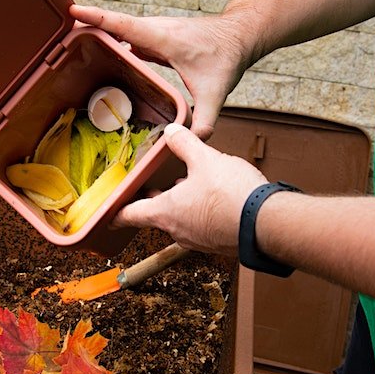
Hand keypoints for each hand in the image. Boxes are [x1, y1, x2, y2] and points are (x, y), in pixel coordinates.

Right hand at [70, 4, 252, 139]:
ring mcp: (154, 32)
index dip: (96, 17)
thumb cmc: (227, 55)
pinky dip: (114, 43)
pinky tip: (104, 58)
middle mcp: (154, 30)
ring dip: (99, 35)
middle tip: (61, 39)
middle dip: (88, 28)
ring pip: (120, 30)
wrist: (239, 36)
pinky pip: (128, 38)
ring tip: (73, 48)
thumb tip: (194, 140)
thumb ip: (205, 118)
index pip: (122, 24)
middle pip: (113, 26)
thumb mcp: (215, 91)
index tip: (72, 11)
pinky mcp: (156, 37)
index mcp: (161, 37)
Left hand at [112, 123, 267, 254]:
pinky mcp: (219, 242)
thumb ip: (185, 143)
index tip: (107, 213)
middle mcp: (179, 230)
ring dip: (182, 203)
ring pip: (182, 219)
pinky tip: (215, 196)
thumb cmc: (232, 196)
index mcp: (166, 212)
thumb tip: (172, 131)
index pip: (130, 215)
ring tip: (189, 183)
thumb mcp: (205, 159)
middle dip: (155, 200)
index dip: (116, 212)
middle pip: (158, 215)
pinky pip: (203, 225)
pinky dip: (202, 211)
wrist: (267, 224)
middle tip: (153, 187)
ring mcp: (199, 239)